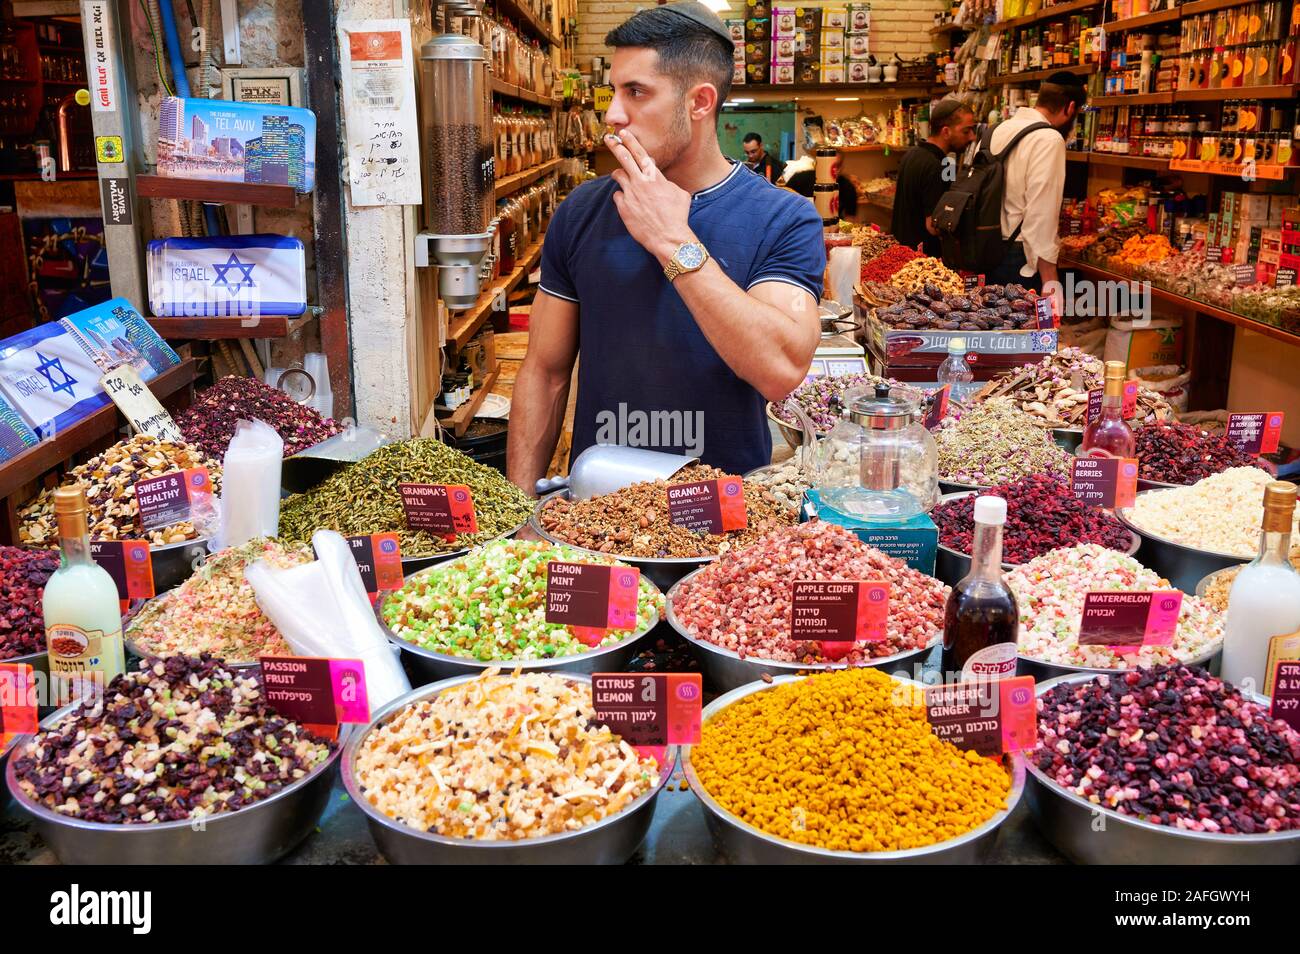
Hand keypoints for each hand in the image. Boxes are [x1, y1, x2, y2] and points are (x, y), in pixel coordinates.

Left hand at [606, 130, 694, 265]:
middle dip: (615, 146)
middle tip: (609, 139)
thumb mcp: (680, 194)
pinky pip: (618, 196)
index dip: (630, 142)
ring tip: (620, 175)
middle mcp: (641, 182)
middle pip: (624, 158)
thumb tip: (663, 181)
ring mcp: (630, 194)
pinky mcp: (623, 207)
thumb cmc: (677, 216)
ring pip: (618, 176)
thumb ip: (668, 183)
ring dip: (619, 174)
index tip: (623, 133)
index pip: (640, 154)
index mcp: (655, 177)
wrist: (668, 237)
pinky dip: (622, 197)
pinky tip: (628, 203)